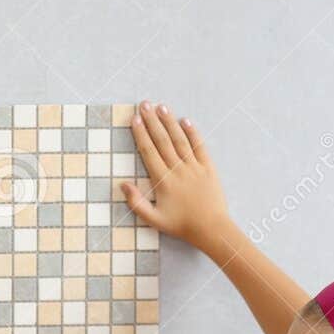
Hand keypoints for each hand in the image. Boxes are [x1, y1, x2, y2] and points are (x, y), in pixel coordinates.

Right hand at [119, 101, 232, 252]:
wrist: (211, 229)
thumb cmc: (181, 225)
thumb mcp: (153, 219)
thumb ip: (136, 202)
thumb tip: (123, 184)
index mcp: (163, 180)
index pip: (149, 151)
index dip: (140, 134)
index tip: (134, 119)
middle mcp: (178, 169)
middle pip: (162, 140)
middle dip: (152, 121)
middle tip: (144, 104)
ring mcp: (194, 167)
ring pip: (180, 139)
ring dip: (170, 122)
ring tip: (161, 107)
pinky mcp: (208, 168)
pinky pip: (199, 146)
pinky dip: (193, 133)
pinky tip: (186, 121)